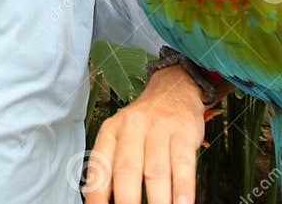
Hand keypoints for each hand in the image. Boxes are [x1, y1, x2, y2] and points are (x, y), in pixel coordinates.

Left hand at [85, 65, 205, 203]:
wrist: (174, 89)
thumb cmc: (145, 124)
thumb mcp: (121, 136)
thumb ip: (111, 166)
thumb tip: (99, 199)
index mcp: (111, 131)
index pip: (100, 167)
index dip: (97, 195)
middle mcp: (132, 127)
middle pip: (127, 170)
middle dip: (127, 201)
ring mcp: (159, 128)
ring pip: (155, 170)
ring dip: (157, 200)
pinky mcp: (183, 132)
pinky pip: (183, 164)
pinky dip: (183, 187)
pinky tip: (182, 203)